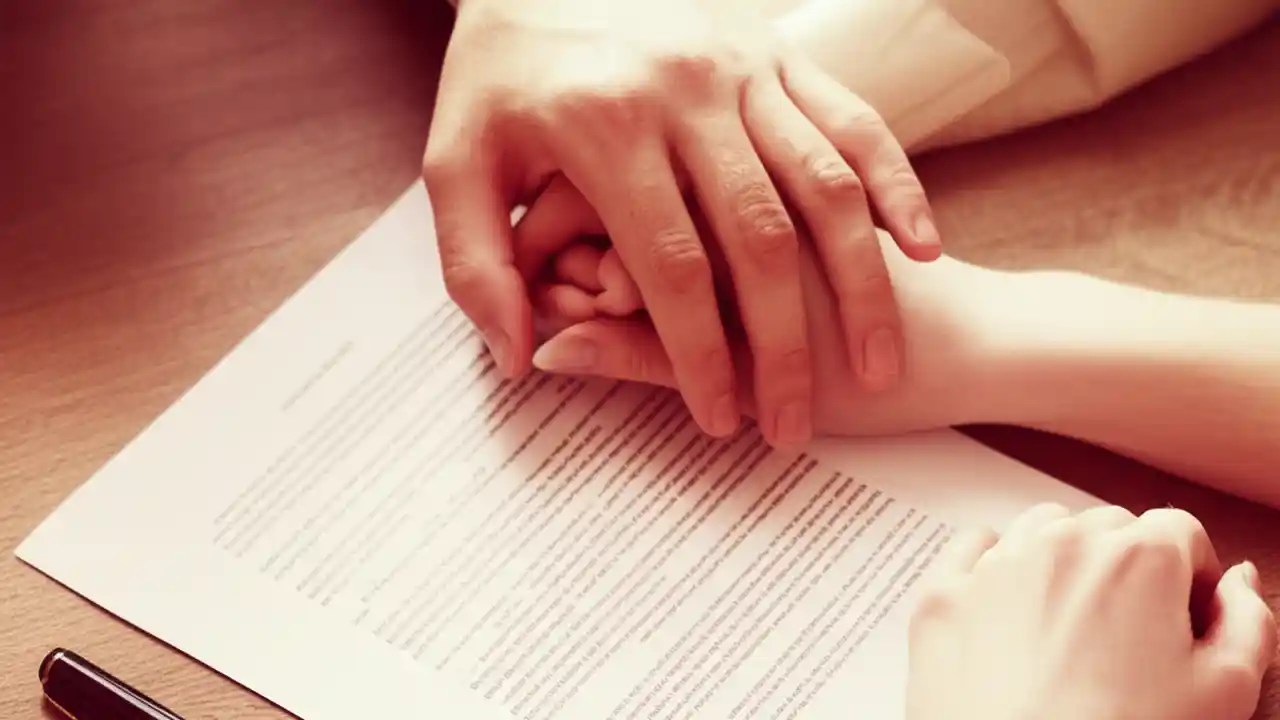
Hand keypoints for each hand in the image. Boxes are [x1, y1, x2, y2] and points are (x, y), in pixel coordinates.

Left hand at [424, 0, 939, 449]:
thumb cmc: (500, 74)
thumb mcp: (457, 163)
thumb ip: (477, 264)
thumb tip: (525, 354)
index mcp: (609, 129)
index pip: (671, 269)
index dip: (699, 356)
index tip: (722, 420)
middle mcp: (690, 96)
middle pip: (759, 241)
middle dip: (786, 346)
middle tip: (797, 424)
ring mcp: (746, 70)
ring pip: (826, 186)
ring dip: (861, 282)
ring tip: (882, 361)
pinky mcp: (783, 54)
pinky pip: (857, 121)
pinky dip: (896, 184)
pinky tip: (920, 247)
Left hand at [908, 504, 1276, 719]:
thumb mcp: (1224, 694)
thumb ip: (1248, 624)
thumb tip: (1238, 582)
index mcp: (1139, 557)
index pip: (1180, 532)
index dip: (1191, 574)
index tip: (1185, 615)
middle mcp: (1063, 544)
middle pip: (1110, 528)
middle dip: (1128, 568)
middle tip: (1130, 633)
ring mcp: (994, 566)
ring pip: (1042, 530)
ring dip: (1063, 559)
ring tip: (1072, 623)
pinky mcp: (942, 595)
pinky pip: (973, 549)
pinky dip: (993, 565)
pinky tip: (1009, 606)